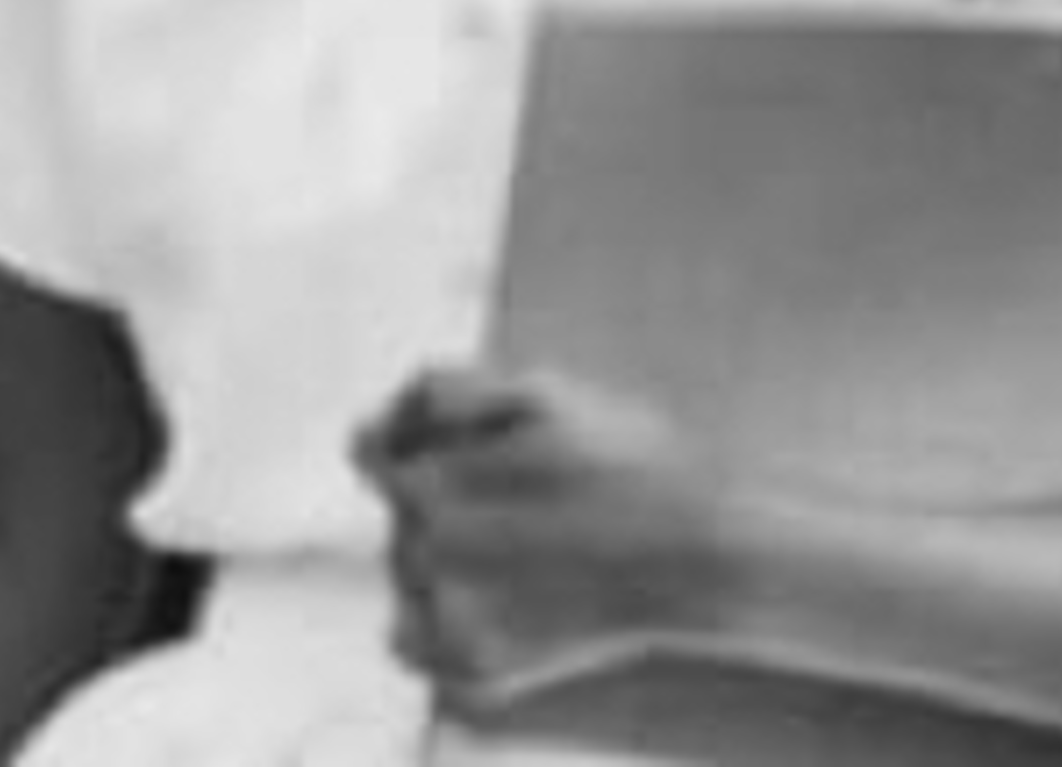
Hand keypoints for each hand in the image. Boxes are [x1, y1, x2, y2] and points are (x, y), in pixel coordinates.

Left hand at [354, 364, 726, 707]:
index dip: (423, 434)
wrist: (696, 553)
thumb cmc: (622, 458)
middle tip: (530, 492)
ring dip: (455, 553)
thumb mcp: (540, 390)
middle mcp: (421, 562)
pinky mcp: (473, 672)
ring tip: (536, 542)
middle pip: (402, 512)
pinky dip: (449, 618)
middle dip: (450, 492)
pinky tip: (518, 593)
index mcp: (428, 485)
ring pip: (412, 575)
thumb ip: (441, 393)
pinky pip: (416, 640)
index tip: (478, 438)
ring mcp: (445, 625)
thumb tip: (365, 428)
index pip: (373, 451)